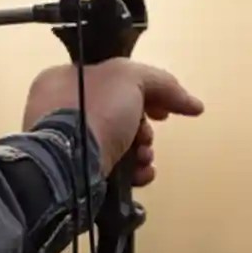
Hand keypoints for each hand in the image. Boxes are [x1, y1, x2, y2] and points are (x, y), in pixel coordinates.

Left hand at [22, 59, 204, 185]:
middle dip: (144, 128)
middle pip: (119, 114)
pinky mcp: (75, 174)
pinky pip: (111, 169)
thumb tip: (192, 104)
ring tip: (143, 157)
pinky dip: (132, 172)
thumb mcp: (130, 78)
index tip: (164, 110)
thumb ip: (161, 82)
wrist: (70, 164)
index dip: (144, 91)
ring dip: (141, 151)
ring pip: (118, 144)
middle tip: (146, 137)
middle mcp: (59, 110)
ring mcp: (65, 144)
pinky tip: (140, 174)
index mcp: (64, 79)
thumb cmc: (95, 111)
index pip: (112, 80)